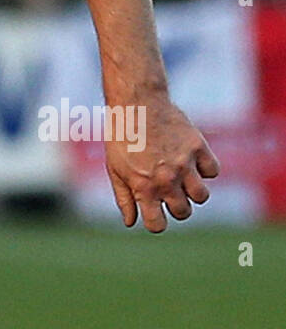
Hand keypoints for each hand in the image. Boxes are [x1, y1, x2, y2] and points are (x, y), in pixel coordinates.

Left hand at [104, 95, 219, 232]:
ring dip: (193, 192)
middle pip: (183, 213)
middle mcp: (166, 180)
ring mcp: (185, 164)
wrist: (137, 102)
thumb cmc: (122, 136)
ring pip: (202, 196)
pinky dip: (206, 169)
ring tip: (183, 178)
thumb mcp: (115, 168)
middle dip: (176, 207)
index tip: (155, 212)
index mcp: (144, 188)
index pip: (158, 225)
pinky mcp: (198, 147)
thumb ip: (124, 198)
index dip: (156, 222)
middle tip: (169, 191)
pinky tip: (193, 160)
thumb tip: (130, 222)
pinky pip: (213, 171)